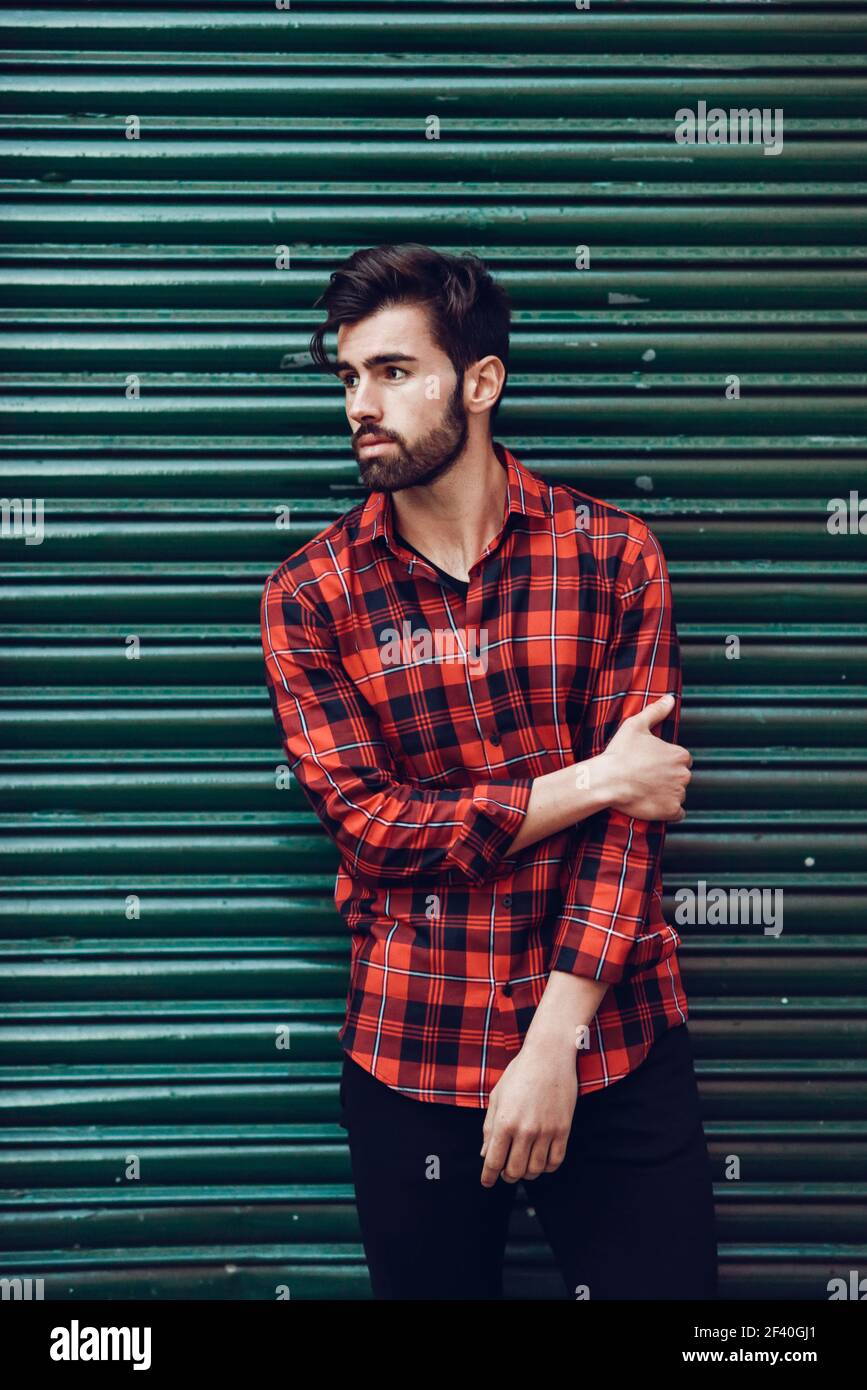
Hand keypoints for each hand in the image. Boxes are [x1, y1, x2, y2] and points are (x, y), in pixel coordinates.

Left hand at [480, 1043, 576, 1186]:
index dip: (488, 1176)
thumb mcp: (497, 1096)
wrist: (549, 1056)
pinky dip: (546, 1167)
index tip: (487, 1182)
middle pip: (514, 1172)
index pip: (493, 1161)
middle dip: (506, 1176)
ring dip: (526, 1173)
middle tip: (505, 1171)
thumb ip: (489, 1127)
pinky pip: (555, 1161)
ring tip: (523, 1165)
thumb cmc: (519, 1073)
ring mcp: (546, 1131)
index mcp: (504, 1122)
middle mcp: (525, 1130)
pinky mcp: (563, 1130)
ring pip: (535, 1170)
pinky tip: (540, 1160)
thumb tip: (485, 1154)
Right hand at [596, 693, 691, 820]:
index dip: (666, 762)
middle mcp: (683, 774)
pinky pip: (678, 813)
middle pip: (681, 777)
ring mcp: (678, 794)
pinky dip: (669, 811)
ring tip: (646, 791)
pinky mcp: (671, 810)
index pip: (682, 760)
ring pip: (678, 794)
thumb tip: (670, 698)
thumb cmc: (620, 753)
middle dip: (668, 778)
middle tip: (646, 778)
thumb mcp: (635, 725)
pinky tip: (654, 804)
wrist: (608, 781)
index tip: (651, 764)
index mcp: (679, 755)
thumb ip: (656, 711)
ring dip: (667, 794)